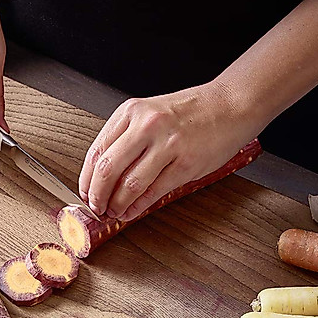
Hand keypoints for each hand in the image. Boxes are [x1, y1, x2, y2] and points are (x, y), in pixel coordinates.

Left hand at [79, 81, 259, 221]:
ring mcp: (167, 144)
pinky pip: (153, 192)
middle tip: (97, 207)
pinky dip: (138, 207)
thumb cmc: (192, 112)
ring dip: (117, 205)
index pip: (97, 150)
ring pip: (129, 184)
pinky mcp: (185, 163)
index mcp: (132, 111)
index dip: (87, 178)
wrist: (231, 105)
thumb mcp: (151, 114)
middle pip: (108, 169)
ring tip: (115, 212)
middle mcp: (147, 125)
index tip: (86, 192)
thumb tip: (105, 175)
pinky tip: (132, 211)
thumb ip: (128, 139)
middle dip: (97, 195)